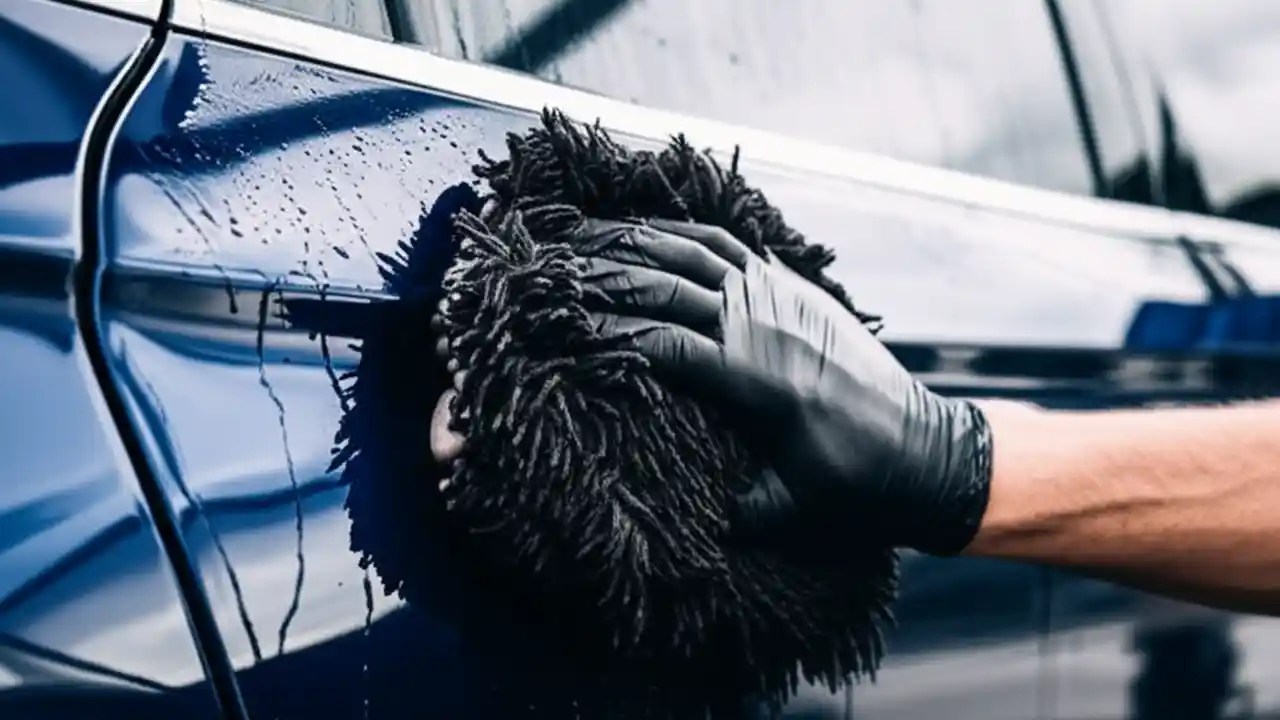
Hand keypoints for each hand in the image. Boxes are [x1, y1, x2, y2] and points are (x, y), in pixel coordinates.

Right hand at [574, 218, 993, 555]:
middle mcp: (762, 324)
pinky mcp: (792, 285)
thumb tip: (683, 515)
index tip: (560, 332)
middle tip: (549, 271)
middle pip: (664, 285)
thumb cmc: (855, 483)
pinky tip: (647, 229)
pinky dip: (681, 231)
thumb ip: (735, 511)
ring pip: (691, 251)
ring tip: (582, 236)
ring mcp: (778, 296)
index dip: (606, 334)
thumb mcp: (790, 509)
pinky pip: (727, 244)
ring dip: (633, 240)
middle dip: (601, 277)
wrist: (922, 446)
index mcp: (756, 379)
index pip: (662, 342)